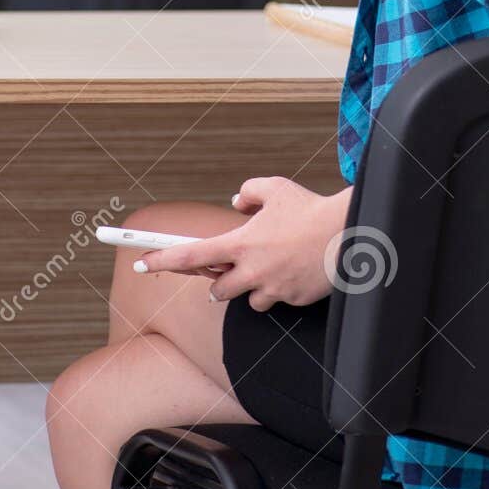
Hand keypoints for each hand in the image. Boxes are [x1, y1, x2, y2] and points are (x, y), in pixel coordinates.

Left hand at [137, 178, 351, 311]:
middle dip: (220, 281)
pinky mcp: (291, 300)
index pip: (191, 256)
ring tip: (273, 265)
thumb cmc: (310, 209)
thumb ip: (249, 192)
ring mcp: (272, 288)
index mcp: (241, 242)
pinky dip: (279, 290)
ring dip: (252, 287)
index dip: (162, 260)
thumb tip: (236, 202)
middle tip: (233, 265)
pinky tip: (294, 271)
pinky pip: (276, 300)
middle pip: (217, 289)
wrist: (348, 233)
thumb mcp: (276, 188)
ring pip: (248, 299)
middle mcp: (251, 270)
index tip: (141, 263)